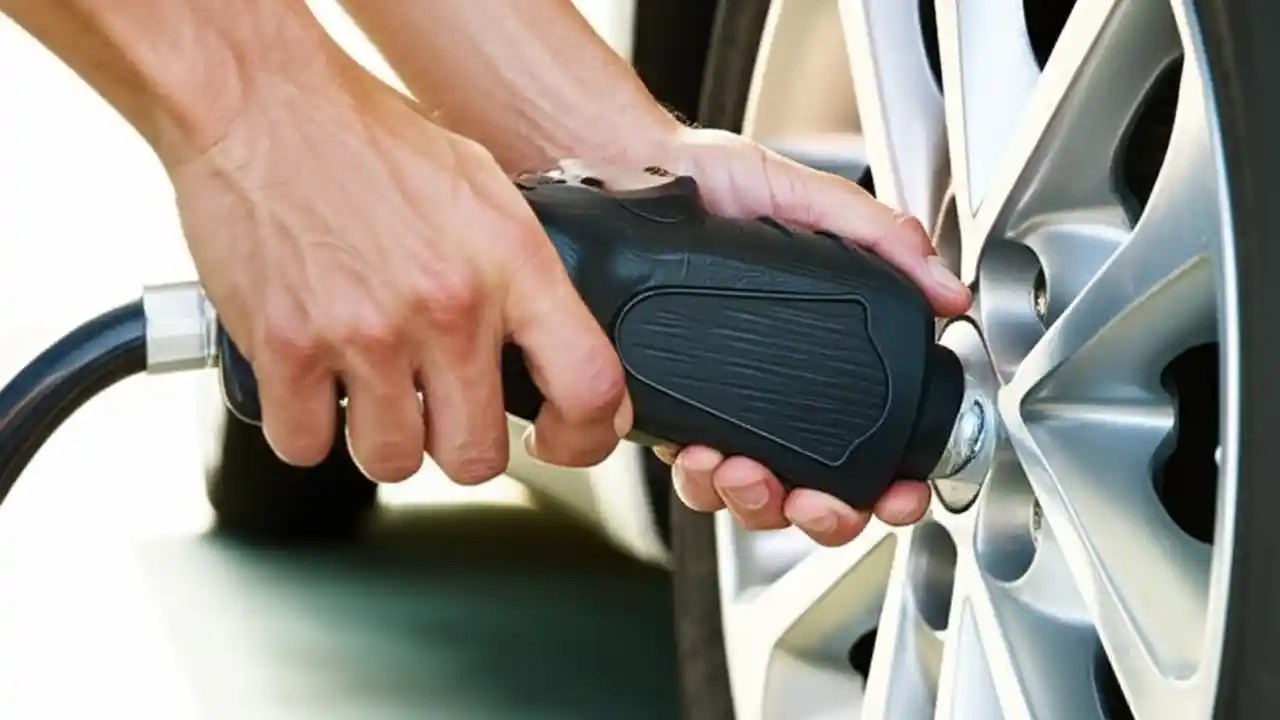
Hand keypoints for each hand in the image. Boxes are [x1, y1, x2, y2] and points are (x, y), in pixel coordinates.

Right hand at [171, 73, 630, 484]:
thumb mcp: (482, 192)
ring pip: (393, 460)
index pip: (587, 387)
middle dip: (458, 443)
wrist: (262, 104)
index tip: (558, 439)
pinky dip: (305, 427)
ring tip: (369, 387)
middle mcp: (448, 306)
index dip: (584, 438)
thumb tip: (555, 349)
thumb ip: (521, 276)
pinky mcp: (287, 349)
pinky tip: (311, 381)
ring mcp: (367, 333)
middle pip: (477, 454)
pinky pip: (305, 446)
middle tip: (438, 409)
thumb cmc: (368, 141)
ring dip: (383, 437)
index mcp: (511, 264)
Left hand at [644, 128, 970, 545]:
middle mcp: (771, 392)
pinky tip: (699, 452)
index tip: (897, 493)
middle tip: (811, 498)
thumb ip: (877, 237)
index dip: (887, 485)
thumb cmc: (712, 183)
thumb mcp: (804, 202)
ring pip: (746, 497)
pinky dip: (699, 478)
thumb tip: (944, 289)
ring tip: (743, 470)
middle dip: (817, 512)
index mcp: (817, 352)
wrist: (629, 170)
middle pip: (808, 493)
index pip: (866, 443)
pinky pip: (689, 471)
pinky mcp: (668, 409)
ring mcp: (720, 407)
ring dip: (753, 500)